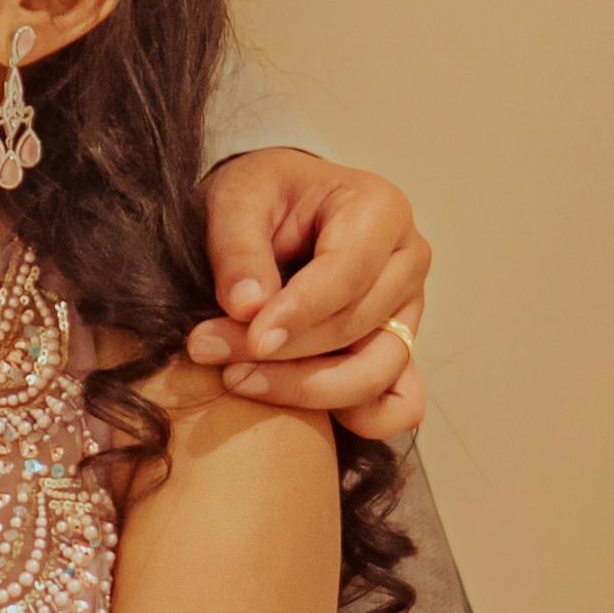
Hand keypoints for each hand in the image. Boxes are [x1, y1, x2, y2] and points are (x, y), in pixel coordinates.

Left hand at [186, 150, 428, 438]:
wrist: (273, 208)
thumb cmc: (261, 194)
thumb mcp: (236, 196)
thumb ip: (238, 246)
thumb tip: (247, 308)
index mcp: (381, 209)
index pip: (349, 273)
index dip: (300, 311)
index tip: (251, 336)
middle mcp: (406, 260)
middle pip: (356, 325)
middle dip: (282, 350)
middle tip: (206, 349)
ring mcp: (407, 309)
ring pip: (375, 371)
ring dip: (306, 389)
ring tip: (236, 379)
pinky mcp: (396, 348)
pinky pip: (399, 402)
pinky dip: (359, 418)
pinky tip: (295, 411)